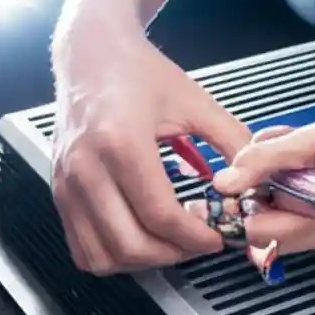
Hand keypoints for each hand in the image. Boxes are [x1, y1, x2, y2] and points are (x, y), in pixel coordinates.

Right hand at [50, 9, 250, 273]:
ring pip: (102, 256)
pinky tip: (139, 239)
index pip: (160, 215)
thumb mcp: (195, 101)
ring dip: (142, 261)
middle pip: (130, 244)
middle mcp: (86, 168)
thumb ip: (232, 140)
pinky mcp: (58, 192)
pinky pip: (81, 248)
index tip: (216, 236)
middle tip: (198, 243)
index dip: (195, 237)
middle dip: (174, 254)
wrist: (92, 53)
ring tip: (170, 243)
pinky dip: (112, 257)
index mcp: (120, 143)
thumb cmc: (139, 73)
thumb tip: (255, 181)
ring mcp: (66, 183)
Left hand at [213, 80, 314, 254]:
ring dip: (287, 194)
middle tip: (270, 159)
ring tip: (298, 154)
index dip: (245, 207)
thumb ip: (265, 160)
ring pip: (299, 225)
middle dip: (266, 198)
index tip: (239, 180)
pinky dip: (309, 195)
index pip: (264, 235)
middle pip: (280, 233)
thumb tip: (227, 181)